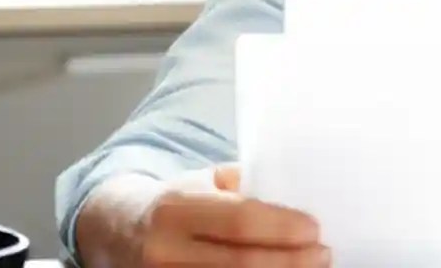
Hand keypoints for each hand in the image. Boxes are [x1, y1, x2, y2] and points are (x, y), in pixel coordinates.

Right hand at [135, 165, 329, 266]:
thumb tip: (295, 197)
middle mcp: (166, 251)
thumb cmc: (176, 201)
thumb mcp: (203, 180)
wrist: (117, 229)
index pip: (240, 220)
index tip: (315, 229)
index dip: (282, 227)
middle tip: (323, 254)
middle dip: (291, 261)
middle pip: (242, 264)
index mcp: (176, 208)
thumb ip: (244, 185)